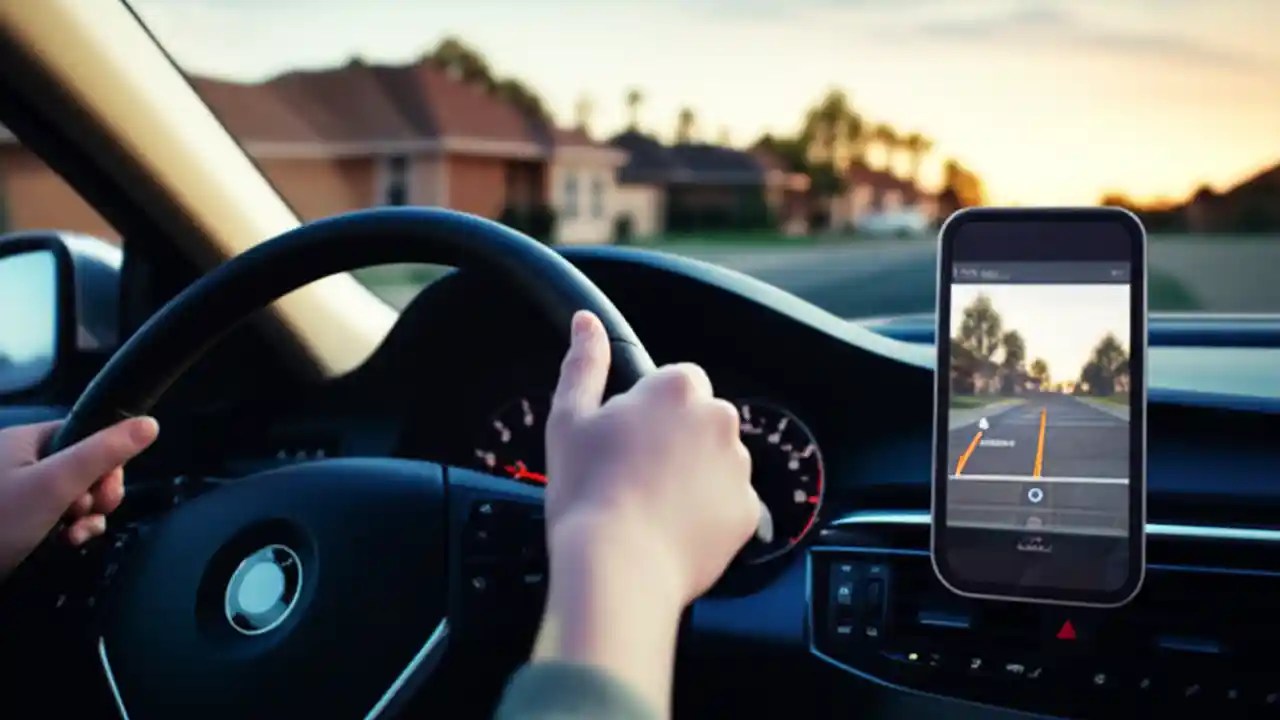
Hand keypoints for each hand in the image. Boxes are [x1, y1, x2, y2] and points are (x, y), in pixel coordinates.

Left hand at [0, 417, 159, 580]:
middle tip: (86, 517)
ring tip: (73, 538)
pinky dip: (65, 532)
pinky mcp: (12, 523)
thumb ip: (104, 453)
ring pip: (71, 498)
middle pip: (82, 469)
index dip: (108, 463)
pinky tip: (63, 545)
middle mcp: (18, 462)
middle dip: (95, 497)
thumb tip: (149, 423)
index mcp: (25, 440)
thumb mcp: (55, 484)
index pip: (86, 436)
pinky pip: (53, 519)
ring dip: (83, 519)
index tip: (107, 493)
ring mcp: (14, 494)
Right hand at [531, 311, 758, 715]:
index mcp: (679, 388)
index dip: (648, 409)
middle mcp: (720, 419)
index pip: (675, 381)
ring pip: (716, 461)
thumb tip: (587, 323)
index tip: (625, 437)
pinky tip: (671, 529)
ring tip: (650, 506)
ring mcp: (739, 468)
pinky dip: (707, 513)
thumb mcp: (569, 419)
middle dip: (675, 439)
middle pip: (700, 419)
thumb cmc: (586, 491)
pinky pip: (728, 503)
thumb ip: (584, 363)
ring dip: (693, 475)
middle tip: (633, 474)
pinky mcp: (748, 513)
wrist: (616, 569)